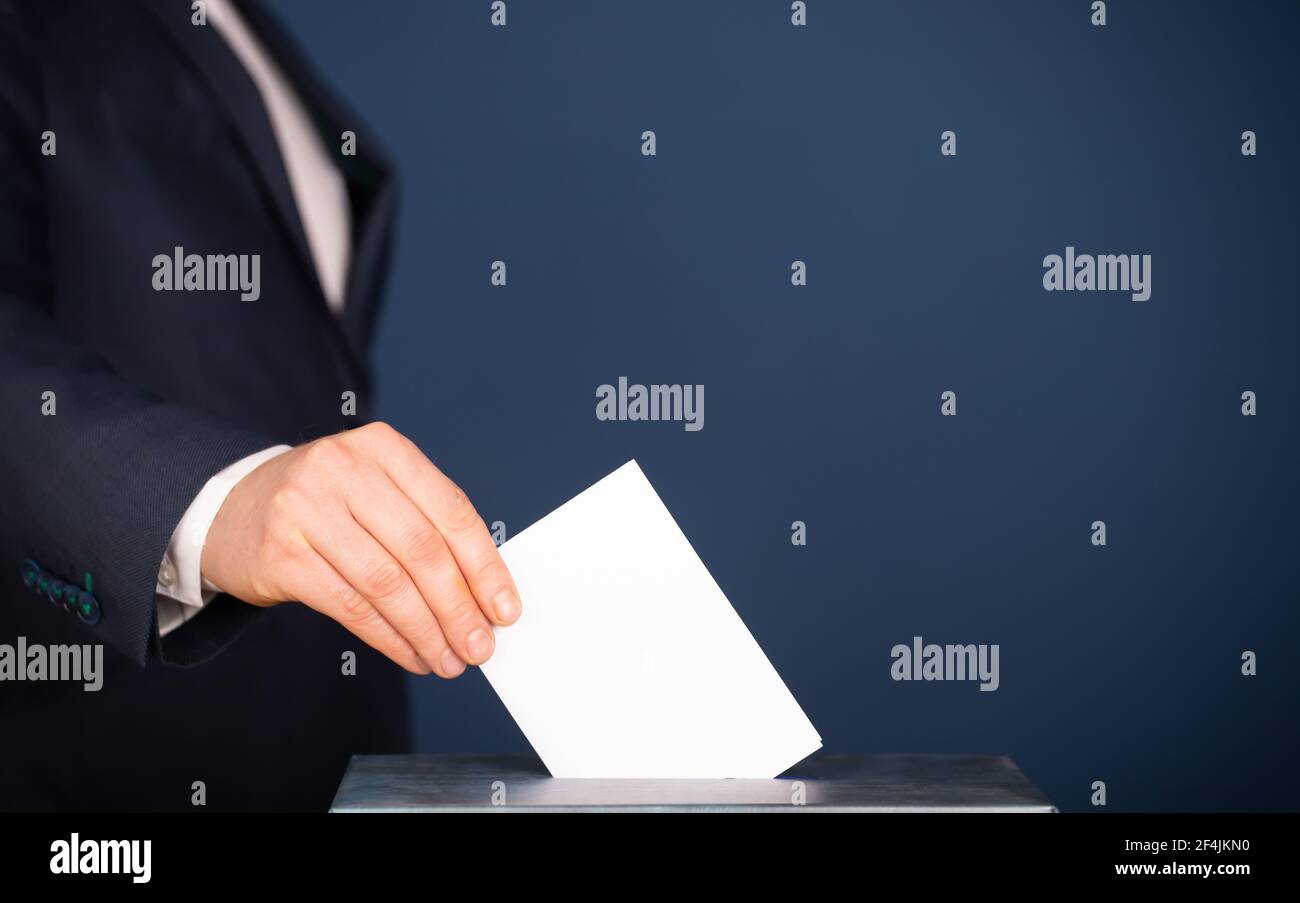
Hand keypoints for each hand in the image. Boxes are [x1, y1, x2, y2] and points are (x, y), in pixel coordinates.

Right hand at [201, 422, 520, 676]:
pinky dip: (390, 638)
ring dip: (427, 630)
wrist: (229, 509)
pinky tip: (412, 654)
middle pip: (422, 549)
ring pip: (388, 583)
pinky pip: (351, 606)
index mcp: (382, 447)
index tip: (505, 607)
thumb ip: (426, 526)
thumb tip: (483, 593)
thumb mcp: (375, 491)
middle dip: (459, 606)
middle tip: (481, 645)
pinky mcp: (281, 554)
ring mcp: (306, 510)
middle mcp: (344, 469)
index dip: (484, 565)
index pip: (450, 510)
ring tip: (450, 659)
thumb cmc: (323, 504)